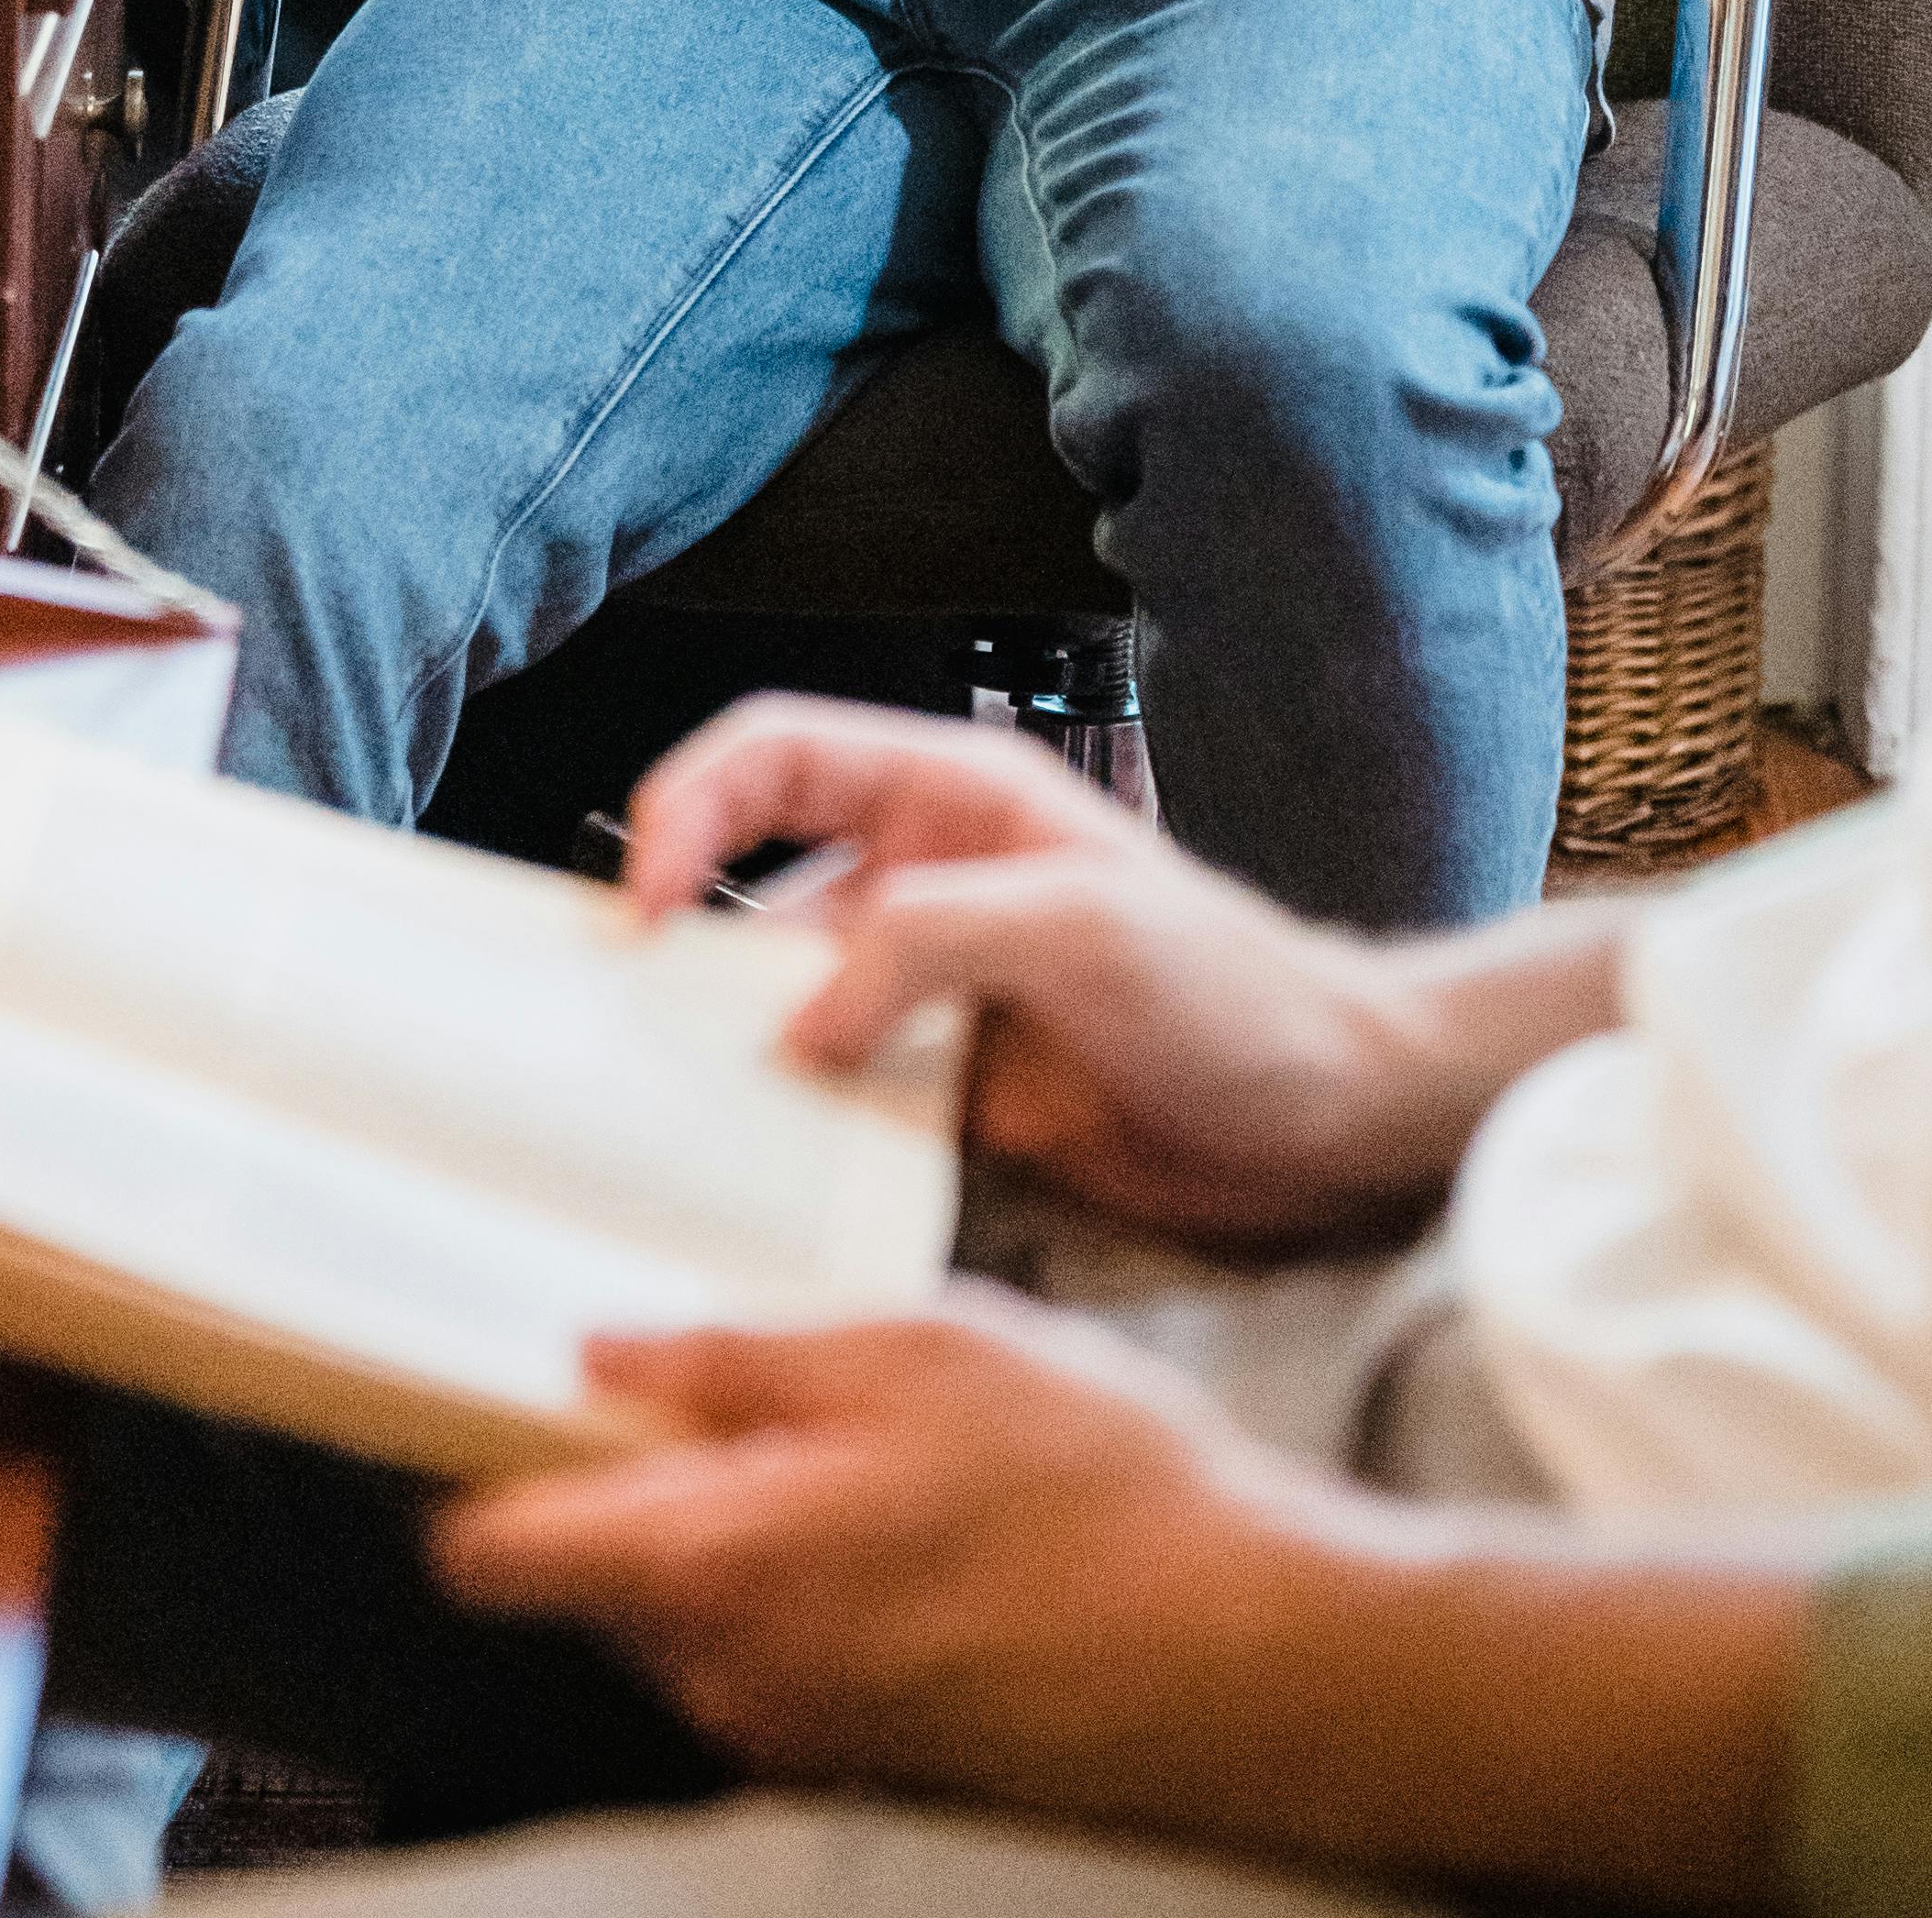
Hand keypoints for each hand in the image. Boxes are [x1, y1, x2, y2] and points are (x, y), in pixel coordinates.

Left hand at [430, 1298, 1320, 1817]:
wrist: (1243, 1653)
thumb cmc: (1091, 1484)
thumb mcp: (917, 1347)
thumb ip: (739, 1356)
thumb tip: (606, 1351)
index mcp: (713, 1564)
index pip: (490, 1551)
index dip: (460, 1461)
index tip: (470, 1380)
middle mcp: (726, 1672)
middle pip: (585, 1574)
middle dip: (624, 1471)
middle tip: (712, 1363)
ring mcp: (793, 1726)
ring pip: (684, 1605)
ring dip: (722, 1517)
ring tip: (842, 1421)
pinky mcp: (861, 1746)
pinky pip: (769, 1645)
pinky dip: (796, 1570)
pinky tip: (901, 1502)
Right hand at [623, 697, 1501, 1250]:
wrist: (1326, 1120)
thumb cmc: (1234, 993)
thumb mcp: (1082, 929)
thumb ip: (931, 941)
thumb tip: (797, 1020)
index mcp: (952, 796)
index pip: (775, 752)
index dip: (687, 805)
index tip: (644, 908)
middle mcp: (923, 881)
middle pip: (751, 877)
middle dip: (671, 937)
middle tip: (606, 1028)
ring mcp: (929, 991)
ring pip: (775, 998)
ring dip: (716, 1047)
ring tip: (653, 1117)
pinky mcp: (942, 1090)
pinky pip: (825, 1097)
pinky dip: (776, 1129)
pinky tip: (743, 1179)